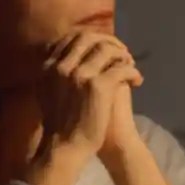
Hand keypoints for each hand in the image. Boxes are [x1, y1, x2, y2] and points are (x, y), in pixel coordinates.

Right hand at [34, 31, 141, 162]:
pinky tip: (137, 81)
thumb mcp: (47, 93)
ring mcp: (80, 74)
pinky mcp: (98, 86)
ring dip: (123, 55)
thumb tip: (68, 57)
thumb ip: (56, 73)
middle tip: (122, 51)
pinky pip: (122, 68)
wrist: (65, 147)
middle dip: (109, 41)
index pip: (72, 37)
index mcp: (49, 66)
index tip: (104, 47)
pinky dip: (133, 72)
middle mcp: (63, 66)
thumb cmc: (59, 124)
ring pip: (107, 49)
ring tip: (130, 65)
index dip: (92, 38)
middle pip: (89, 38)